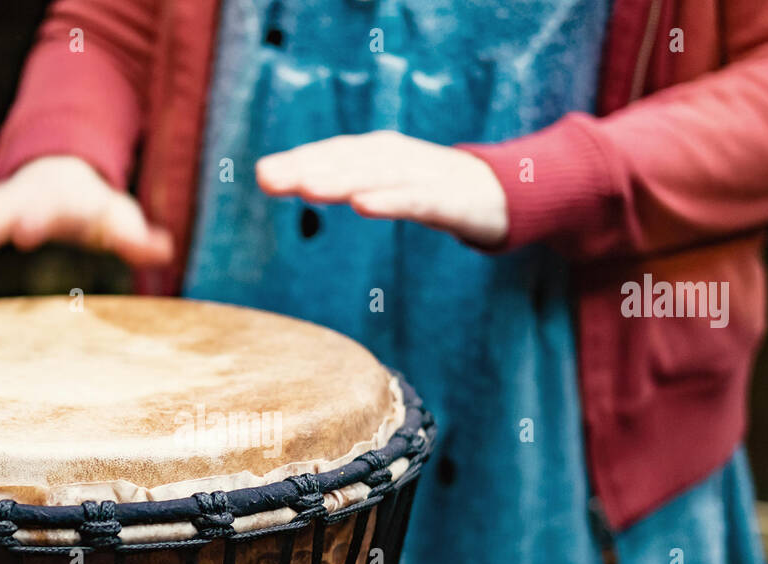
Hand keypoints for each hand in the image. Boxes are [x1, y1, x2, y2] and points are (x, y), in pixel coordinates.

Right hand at [0, 155, 174, 265]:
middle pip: (8, 209)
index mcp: (62, 201)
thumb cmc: (91, 205)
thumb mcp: (118, 218)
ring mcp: (3, 202)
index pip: (50, 211)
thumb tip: (164, 249)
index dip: (37, 220)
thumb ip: (136, 237)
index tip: (24, 231)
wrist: (64, 176)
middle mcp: (28, 198)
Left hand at [255, 131, 508, 246]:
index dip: (300, 161)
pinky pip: (415, 200)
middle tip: (267, 178)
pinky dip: (389, 200)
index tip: (262, 174)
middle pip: (346, 162)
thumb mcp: (385, 182)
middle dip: (306, 168)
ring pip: (375, 177)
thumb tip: (290, 179)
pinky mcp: (448, 201)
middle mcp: (397, 158)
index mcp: (379, 154)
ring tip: (304, 187)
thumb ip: (342, 180)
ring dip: (338, 181)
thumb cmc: (432, 188)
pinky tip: (363, 205)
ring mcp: (423, 177)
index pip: (334, 155)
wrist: (504, 193)